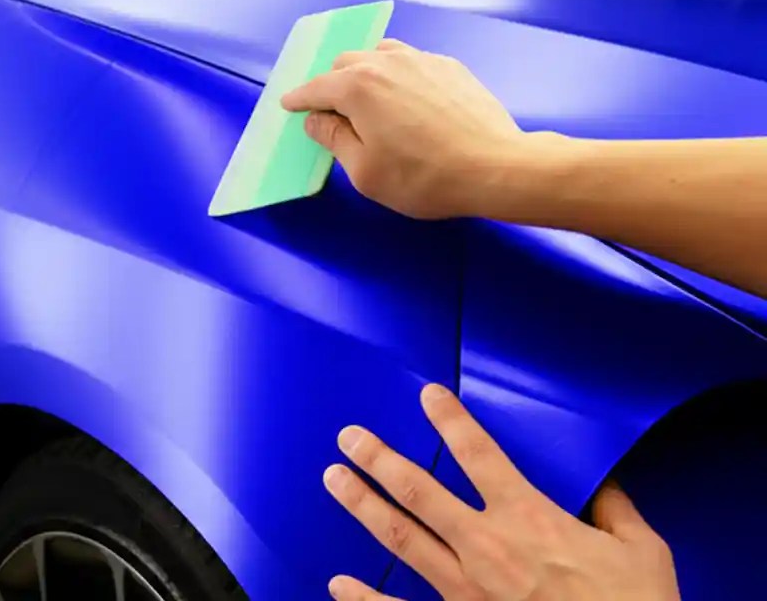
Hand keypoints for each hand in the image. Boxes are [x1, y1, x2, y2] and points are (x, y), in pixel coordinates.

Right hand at [281, 40, 541, 219]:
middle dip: (330, 84)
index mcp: (357, 88)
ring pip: (378, 54)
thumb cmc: (424, 177)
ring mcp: (421, 60)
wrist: (494, 167)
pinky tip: (403, 98)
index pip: (316, 88)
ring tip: (365, 97)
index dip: (299, 99)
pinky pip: (410, 61)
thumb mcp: (364, 171)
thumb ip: (334, 139)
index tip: (290, 105)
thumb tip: (315, 119)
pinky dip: (396, 74)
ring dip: (363, 72)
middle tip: (329, 109)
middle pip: (344, 64)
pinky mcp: (448, 67)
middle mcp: (386, 63)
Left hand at [322, 384, 680, 600]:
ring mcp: (466, 588)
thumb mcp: (640, 550)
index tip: (427, 395)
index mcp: (530, 519)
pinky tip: (338, 583)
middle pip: (418, 491)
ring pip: (400, 537)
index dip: (450, 419)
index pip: (479, 453)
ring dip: (362, 505)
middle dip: (379, 459)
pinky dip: (365, 598)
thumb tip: (605, 486)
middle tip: (350, 437)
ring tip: (335, 479)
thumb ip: (615, 510)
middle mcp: (488, 546)